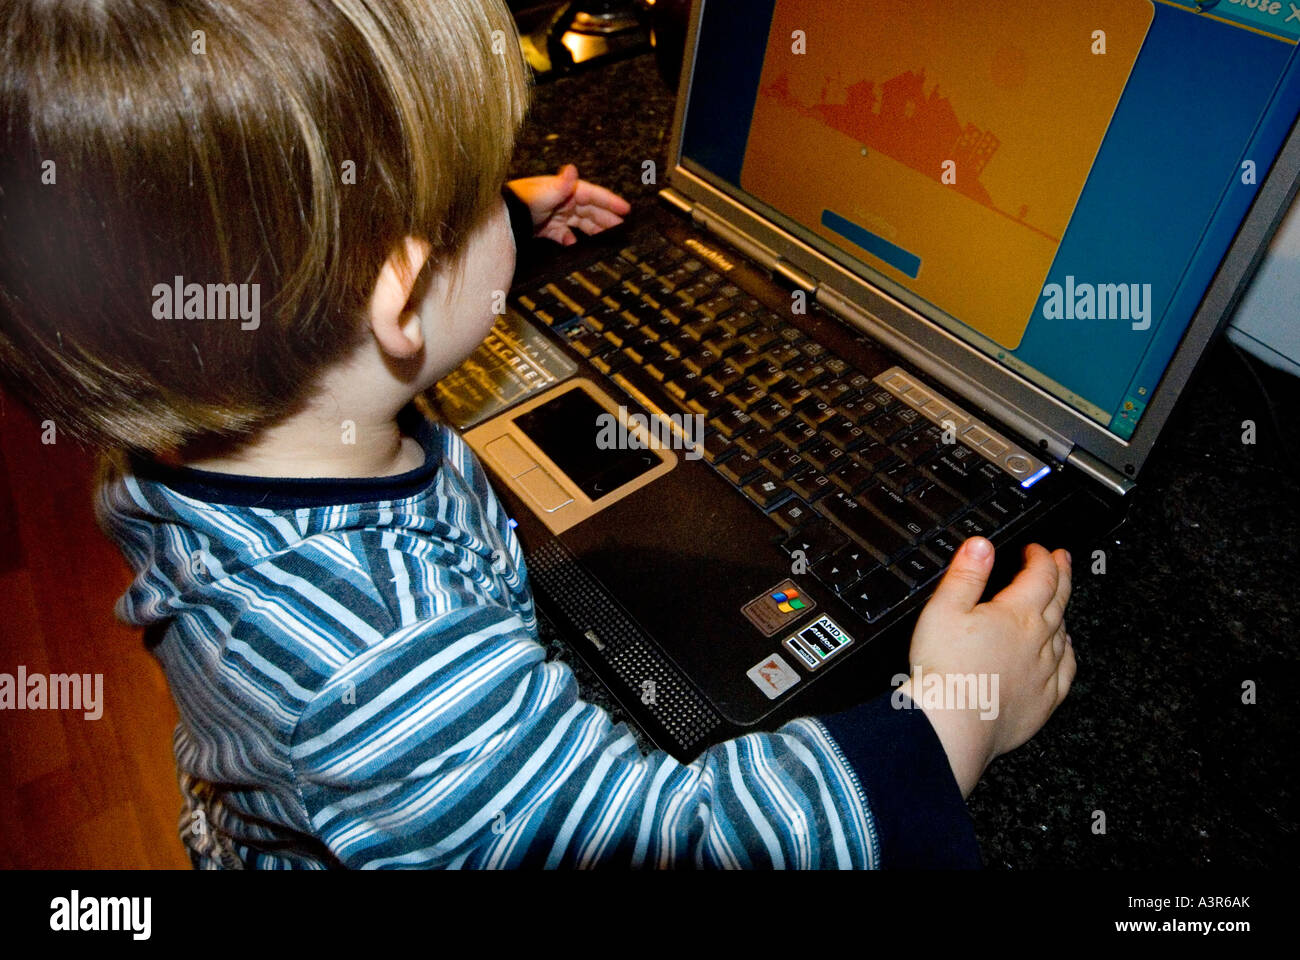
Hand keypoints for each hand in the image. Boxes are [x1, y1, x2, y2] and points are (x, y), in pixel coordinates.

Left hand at [505, 164, 630, 245]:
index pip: (593, 195)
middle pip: (590, 211)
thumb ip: (561, 185)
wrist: (501, 219)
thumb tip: (572, 169)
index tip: (626, 210)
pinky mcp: (546, 228)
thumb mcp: (543, 193)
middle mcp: (562, 200)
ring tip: (606, 239)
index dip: (610, 202)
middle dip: (606, 218)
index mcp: (565, 190)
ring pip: (580, 223)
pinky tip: (574, 244)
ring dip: (593, 230)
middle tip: (623, 228)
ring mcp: (554, 215)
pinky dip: (570, 240)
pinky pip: (563, 235)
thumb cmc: (520, 202)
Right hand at [901, 537, 1074, 797]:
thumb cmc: (945, 670)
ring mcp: (1044, 672)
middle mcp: (1038, 640)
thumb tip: (982, 545)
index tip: (1037, 548)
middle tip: (1062, 559)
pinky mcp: (1043, 702)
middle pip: (1059, 600)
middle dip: (1060, 575)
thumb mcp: (944, 609)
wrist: (953, 724)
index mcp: (1016, 614)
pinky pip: (1066, 671)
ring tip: (1061, 600)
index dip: (1040, 557)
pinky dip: (1068, 654)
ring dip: (1064, 610)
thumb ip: (966, 574)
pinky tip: (1064, 650)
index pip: (1040, 576)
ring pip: (1064, 632)